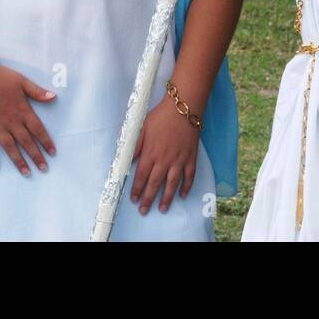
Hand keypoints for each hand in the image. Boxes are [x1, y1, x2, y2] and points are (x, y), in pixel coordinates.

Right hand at [0, 62, 56, 175]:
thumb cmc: (1, 77)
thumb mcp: (22, 81)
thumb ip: (37, 92)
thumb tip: (54, 97)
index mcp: (22, 110)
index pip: (38, 129)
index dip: (46, 141)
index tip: (52, 153)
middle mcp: (11, 121)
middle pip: (26, 141)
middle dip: (36, 156)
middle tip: (44, 169)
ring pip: (9, 147)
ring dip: (18, 161)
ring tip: (26, 173)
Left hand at [129, 96, 200, 214]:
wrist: (183, 108)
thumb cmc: (160, 116)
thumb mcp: (142, 128)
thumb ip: (135, 145)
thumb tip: (127, 160)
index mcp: (150, 153)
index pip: (141, 176)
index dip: (137, 189)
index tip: (133, 199)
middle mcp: (164, 159)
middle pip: (155, 183)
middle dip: (148, 198)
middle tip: (144, 210)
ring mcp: (179, 159)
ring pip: (172, 183)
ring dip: (166, 198)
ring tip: (162, 209)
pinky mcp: (190, 157)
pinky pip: (189, 175)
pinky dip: (186, 186)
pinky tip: (182, 195)